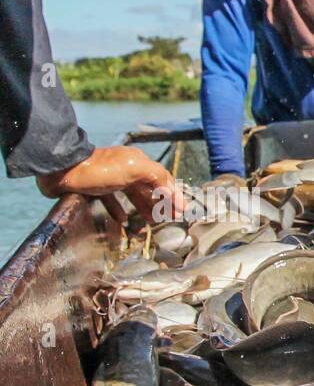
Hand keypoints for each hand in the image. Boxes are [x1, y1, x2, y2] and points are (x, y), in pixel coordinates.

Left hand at [37, 145, 183, 224]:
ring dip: (143, 209)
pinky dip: (120, 211)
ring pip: (133, 196)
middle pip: (149, 188)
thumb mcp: (135, 169)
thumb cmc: (99, 169)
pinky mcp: (95, 188)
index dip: (173, 195)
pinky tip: (123, 220)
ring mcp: (110, 179)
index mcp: (138, 162)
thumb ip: (159, 178)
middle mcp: (126, 168)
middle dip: (160, 204)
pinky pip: (112, 200)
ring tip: (148, 223)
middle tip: (167, 219)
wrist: (61, 169)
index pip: (162, 179)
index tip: (181, 211)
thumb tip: (176, 196)